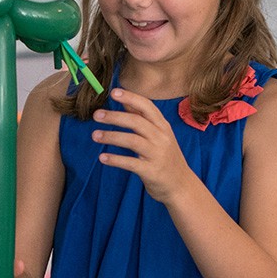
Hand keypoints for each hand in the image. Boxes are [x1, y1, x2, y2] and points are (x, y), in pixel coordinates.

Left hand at [90, 88, 197, 203]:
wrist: (181, 186)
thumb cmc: (167, 158)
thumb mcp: (160, 136)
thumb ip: (144, 120)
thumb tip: (126, 102)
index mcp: (163, 127)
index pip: (147, 106)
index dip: (130, 97)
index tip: (113, 92)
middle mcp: (161, 138)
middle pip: (136, 121)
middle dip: (115, 116)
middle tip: (96, 115)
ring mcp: (157, 155)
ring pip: (132, 140)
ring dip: (111, 136)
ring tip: (95, 135)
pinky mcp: (151, 171)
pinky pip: (131, 163)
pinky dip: (115, 159)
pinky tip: (102, 158)